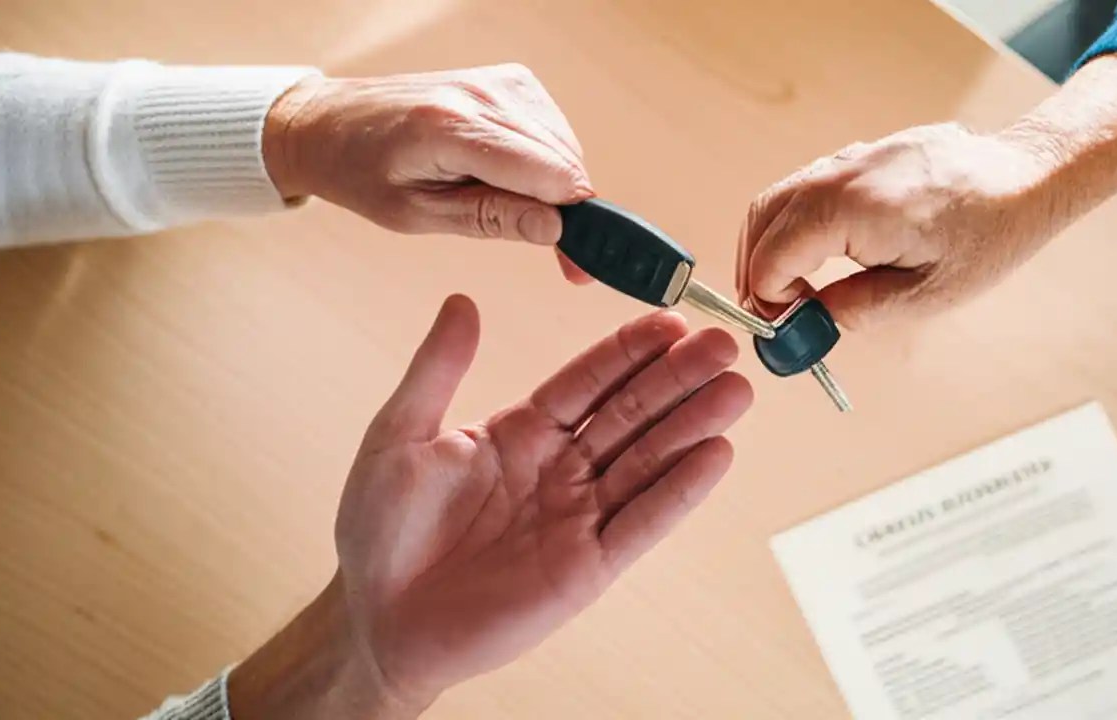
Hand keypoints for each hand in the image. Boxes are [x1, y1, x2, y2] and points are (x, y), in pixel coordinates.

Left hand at [229, 296, 752, 718]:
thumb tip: (463, 300)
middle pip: (630, 414)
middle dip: (677, 379)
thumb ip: (437, 370)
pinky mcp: (588, 567)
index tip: (669, 320)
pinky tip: (717, 455)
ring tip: (737, 390)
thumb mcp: (399, 436)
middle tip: (723, 343)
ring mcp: (579, 516)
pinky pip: (642, 523)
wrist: (379, 619)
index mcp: (520, 432)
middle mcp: (560, 468)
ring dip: (692, 426)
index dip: (628, 351)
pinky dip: (680, 491)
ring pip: (646, 462)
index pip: (587, 381)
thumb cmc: (381, 530)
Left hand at [263, 64, 593, 281]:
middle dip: (570, 214)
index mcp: (452, 127)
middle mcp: (482, 94)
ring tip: (512, 208)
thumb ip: (491, 218)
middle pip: (565, 163)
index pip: (550, 173)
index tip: (580, 265)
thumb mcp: (418, 215)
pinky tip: (510, 177)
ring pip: (567, 148)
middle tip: (560, 258)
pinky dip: (545, 164)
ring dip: (555, 189)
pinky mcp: (510, 80)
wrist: (333, 123)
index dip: (577, 223)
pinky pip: (554, 132)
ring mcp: (500, 80)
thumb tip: (556, 230)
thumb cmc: (364, 173)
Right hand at [736, 122, 1059, 328]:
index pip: (771, 259)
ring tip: (787, 290)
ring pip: (775, 200)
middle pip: (760, 222)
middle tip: (773, 315)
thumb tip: (807, 323)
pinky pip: (802, 187)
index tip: (788, 331)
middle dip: (755, 273)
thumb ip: (856, 311)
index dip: (768, 302)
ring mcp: (846, 158)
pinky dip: (790, 224)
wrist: (1026, 176)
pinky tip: (813, 256)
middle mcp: (839, 174)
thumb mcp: (925, 296)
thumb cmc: (988, 235)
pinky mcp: (857, 155)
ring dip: (768, 246)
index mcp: (850, 210)